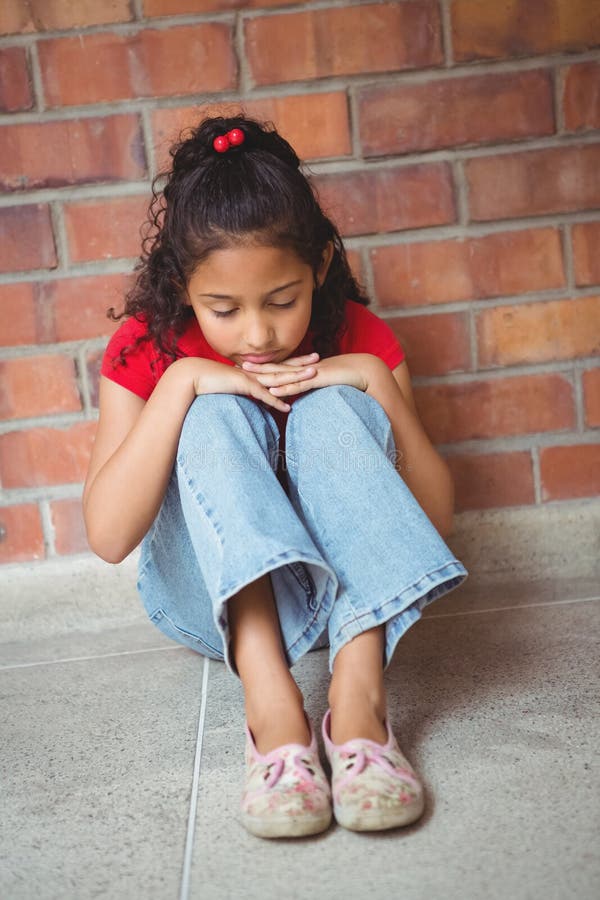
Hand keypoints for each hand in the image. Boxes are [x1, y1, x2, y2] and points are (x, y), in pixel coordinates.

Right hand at [188, 355, 318, 412]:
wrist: (193, 376)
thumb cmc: (210, 380)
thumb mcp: (231, 382)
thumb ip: (243, 387)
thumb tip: (253, 393)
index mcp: (253, 370)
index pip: (278, 365)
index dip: (294, 362)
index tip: (308, 359)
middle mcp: (254, 372)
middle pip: (282, 368)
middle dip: (301, 364)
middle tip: (319, 359)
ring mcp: (250, 378)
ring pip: (278, 378)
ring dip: (296, 378)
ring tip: (313, 376)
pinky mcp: (243, 387)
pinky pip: (263, 395)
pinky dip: (276, 401)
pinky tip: (288, 406)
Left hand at [241, 353, 382, 397]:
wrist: (365, 371)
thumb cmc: (347, 378)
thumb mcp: (325, 384)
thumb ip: (312, 387)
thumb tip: (301, 395)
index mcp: (305, 370)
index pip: (281, 368)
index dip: (264, 367)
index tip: (248, 366)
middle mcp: (305, 369)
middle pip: (277, 368)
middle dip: (258, 368)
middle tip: (238, 365)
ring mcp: (311, 373)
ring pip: (284, 376)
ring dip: (265, 376)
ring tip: (248, 376)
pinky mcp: (318, 380)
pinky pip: (299, 385)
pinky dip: (285, 388)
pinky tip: (272, 391)